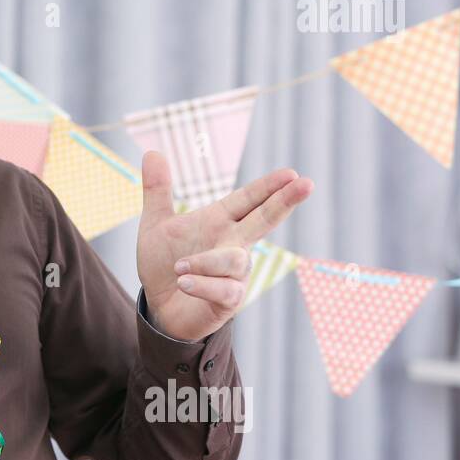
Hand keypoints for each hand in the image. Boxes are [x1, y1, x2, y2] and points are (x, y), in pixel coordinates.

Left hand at [137, 150, 313, 341]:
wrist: (159, 307)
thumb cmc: (165, 264)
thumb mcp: (156, 224)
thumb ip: (157, 190)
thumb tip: (152, 151)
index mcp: (220, 222)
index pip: (248, 200)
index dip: (268, 187)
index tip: (292, 173)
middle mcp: (233, 245)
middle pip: (264, 220)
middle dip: (283, 202)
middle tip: (307, 184)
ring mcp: (235, 274)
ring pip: (235, 260)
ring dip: (206, 261)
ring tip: (179, 266)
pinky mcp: (229, 300)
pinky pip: (224, 290)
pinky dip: (202, 284)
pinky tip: (183, 283)